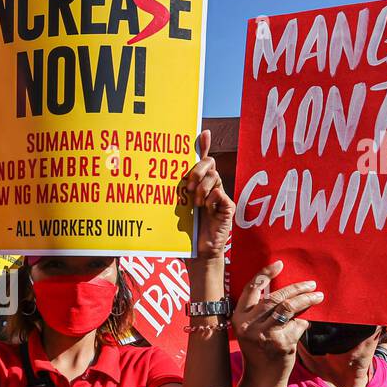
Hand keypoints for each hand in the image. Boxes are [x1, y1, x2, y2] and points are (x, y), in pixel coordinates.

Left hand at [182, 129, 232, 261]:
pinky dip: (211, 199)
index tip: (203, 132)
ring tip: (195, 202)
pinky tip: (205, 208)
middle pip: (209, 164)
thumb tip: (157, 179)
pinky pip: (221, 194)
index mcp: (198, 185)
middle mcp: (211, 188)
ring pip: (215, 177)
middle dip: (197, 169)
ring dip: (202, 187)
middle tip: (188, 184)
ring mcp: (220, 196)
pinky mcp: (228, 207)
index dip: (204, 145)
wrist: (198, 254)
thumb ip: (173, 194)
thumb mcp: (175, 209)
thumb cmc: (185, 232)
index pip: (202, 160)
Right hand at [232, 261, 321, 380]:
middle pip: (274, 297)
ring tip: (318, 296)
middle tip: (311, 284)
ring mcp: (263, 335)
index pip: (252, 289)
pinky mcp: (280, 344)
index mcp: (239, 317)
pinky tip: (303, 326)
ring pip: (288, 308)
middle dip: (296, 288)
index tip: (279, 264)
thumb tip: (287, 289)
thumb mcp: (253, 328)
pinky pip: (297, 326)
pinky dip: (302, 324)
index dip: (266, 274)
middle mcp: (248, 325)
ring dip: (306, 300)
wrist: (262, 378)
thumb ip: (263, 310)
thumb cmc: (259, 349)